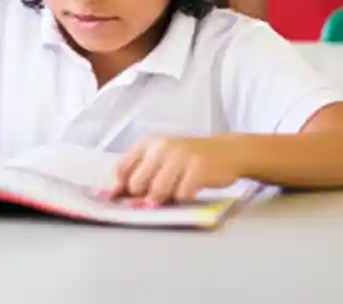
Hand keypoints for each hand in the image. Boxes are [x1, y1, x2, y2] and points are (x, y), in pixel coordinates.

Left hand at [110, 136, 245, 205]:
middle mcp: (161, 146)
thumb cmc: (189, 159)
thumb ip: (141, 173)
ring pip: (157, 191)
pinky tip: (190, 191)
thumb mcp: (162, 158)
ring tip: (174, 193)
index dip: (121, 188)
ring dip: (163, 200)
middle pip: (136, 184)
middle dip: (143, 197)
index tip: (125, 199)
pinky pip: (181, 195)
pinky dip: (184, 199)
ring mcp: (180, 156)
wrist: (227, 151)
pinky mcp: (198, 168)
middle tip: (157, 198)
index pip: (122, 169)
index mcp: (147, 143)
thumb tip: (115, 195)